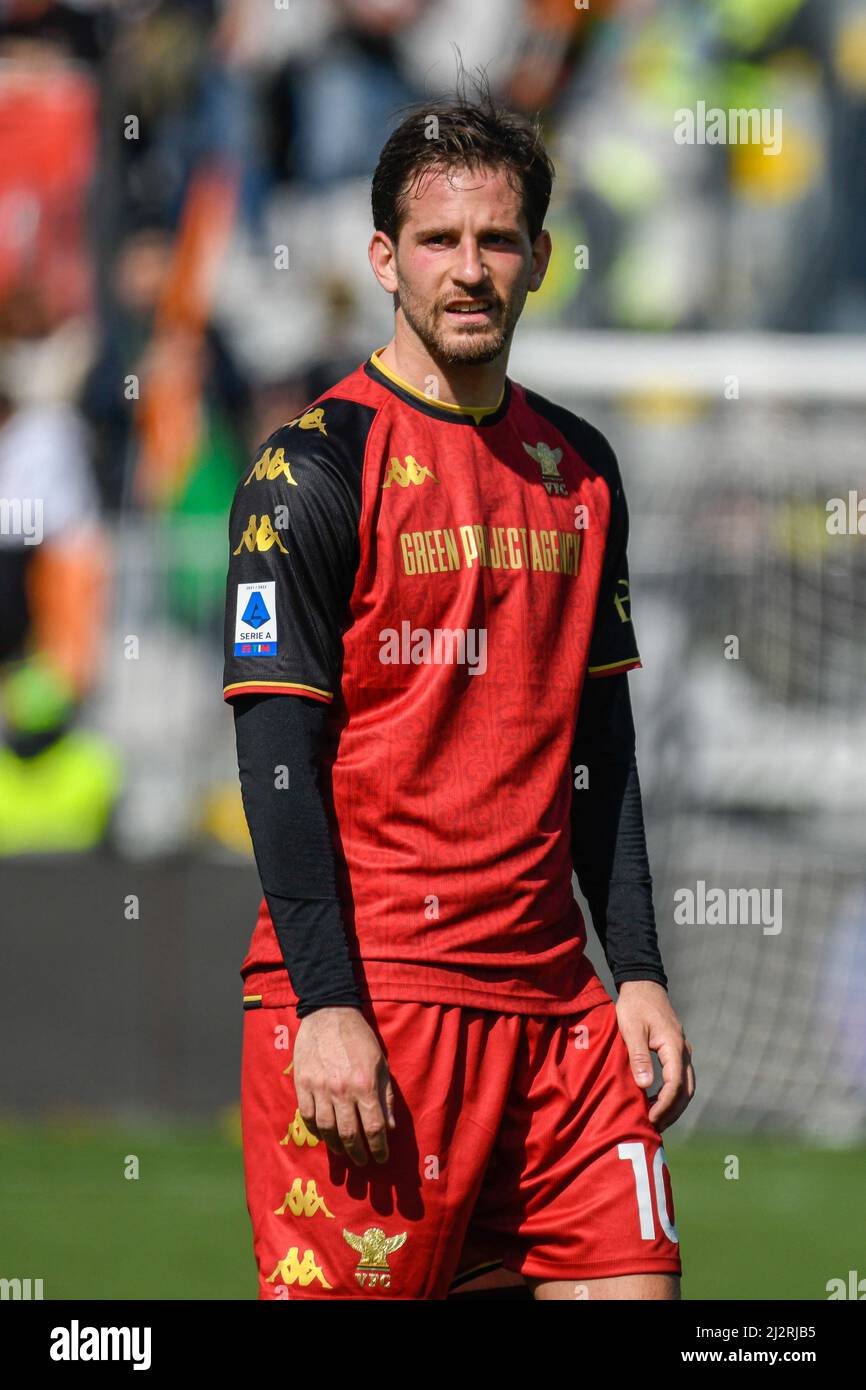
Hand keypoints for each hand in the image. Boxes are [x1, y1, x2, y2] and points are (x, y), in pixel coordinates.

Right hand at [293, 1007, 395, 1165]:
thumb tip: (390, 1127)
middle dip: (358, 1153)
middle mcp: (342, 1090)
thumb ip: (386, 1096)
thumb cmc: (359, 1038)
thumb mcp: (381, 1063)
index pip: (373, 1127)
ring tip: (344, 1152)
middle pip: (349, 1134)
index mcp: (365, 1084)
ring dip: (336, 1146)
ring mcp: (319, 1088)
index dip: (378, 1148)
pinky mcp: (302, 1083)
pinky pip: (308, 1116)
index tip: (381, 1159)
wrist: (328, 1013)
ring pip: (327, 1129)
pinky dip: (316, 1130)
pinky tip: (324, 1134)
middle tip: (362, 1162)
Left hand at [615, 981, 694, 1130]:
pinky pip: (680, 1079)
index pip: (675, 1083)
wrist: (643, 984)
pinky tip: (655, 1103)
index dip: (664, 1105)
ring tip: (655, 1121)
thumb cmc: (634, 1005)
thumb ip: (638, 1056)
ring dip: (674, 1106)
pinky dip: (672, 1095)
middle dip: (672, 1112)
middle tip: (653, 1128)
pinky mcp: (676, 1052)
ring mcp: (682, 1051)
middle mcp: (683, 1051)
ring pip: (686, 1086)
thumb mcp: (631, 1029)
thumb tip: (645, 1086)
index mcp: (673, 1045)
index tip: (650, 1119)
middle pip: (686, 1090)